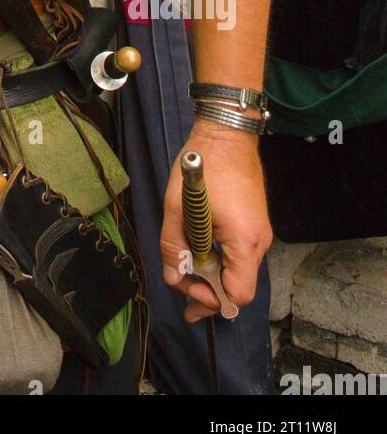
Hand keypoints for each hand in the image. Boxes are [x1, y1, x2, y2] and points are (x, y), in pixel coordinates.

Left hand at [160, 121, 272, 321]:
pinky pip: (239, 253)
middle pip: (238, 286)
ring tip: (185, 264)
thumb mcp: (177, 208)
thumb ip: (173, 246)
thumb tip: (173, 276)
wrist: (228, 134)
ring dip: (212, 273)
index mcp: (244, 241)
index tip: (188, 286)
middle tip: (180, 281)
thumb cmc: (204, 166)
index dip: (211, 299)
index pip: (238, 294)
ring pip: (238, 270)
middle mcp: (259, 242)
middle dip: (208, 290)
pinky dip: (219, 258)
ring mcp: (260, 233)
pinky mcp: (255, 224)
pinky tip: (199, 249)